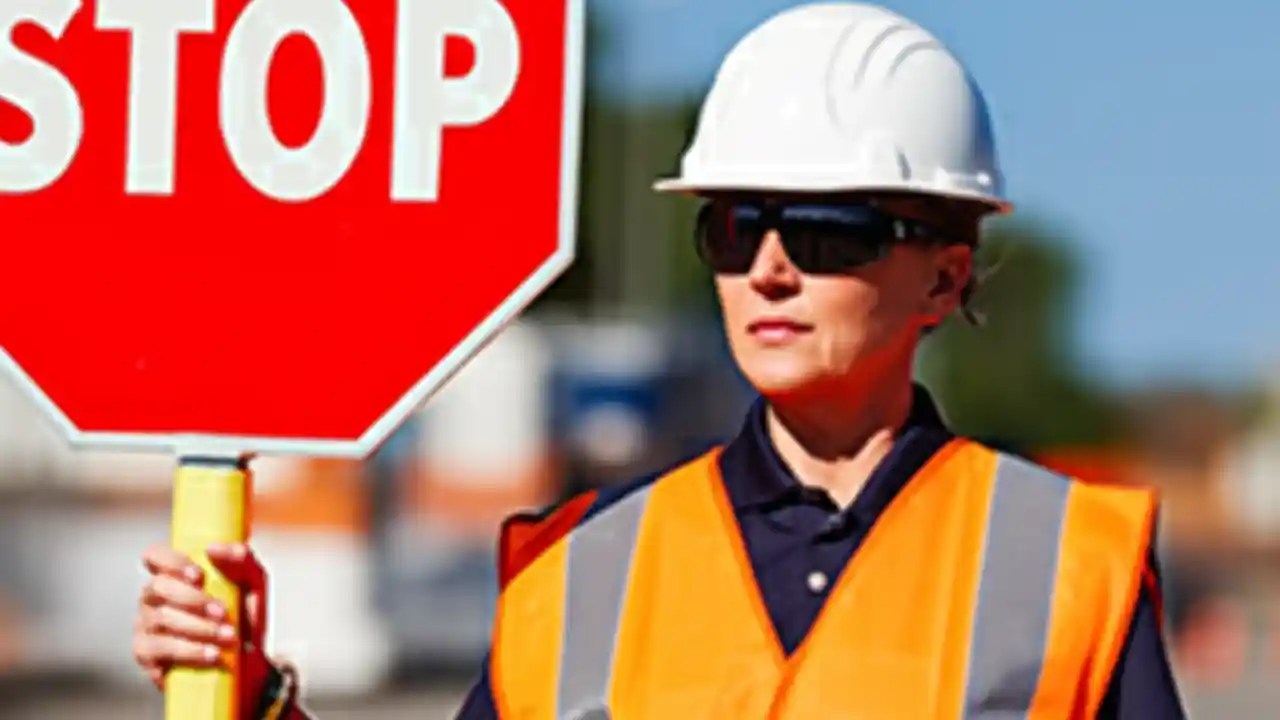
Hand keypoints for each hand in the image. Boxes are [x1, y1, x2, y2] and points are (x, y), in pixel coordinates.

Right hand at [133, 542, 271, 714]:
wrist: (248, 657)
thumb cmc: (244, 611)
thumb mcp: (252, 581)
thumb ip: (239, 558)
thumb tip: (213, 549)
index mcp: (174, 573)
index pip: (154, 556)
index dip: (170, 562)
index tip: (198, 575)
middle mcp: (153, 597)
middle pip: (156, 587)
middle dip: (192, 599)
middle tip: (222, 612)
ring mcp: (145, 625)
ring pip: (160, 619)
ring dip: (198, 627)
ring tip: (227, 636)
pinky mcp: (145, 655)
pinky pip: (159, 650)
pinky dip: (188, 651)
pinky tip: (211, 654)